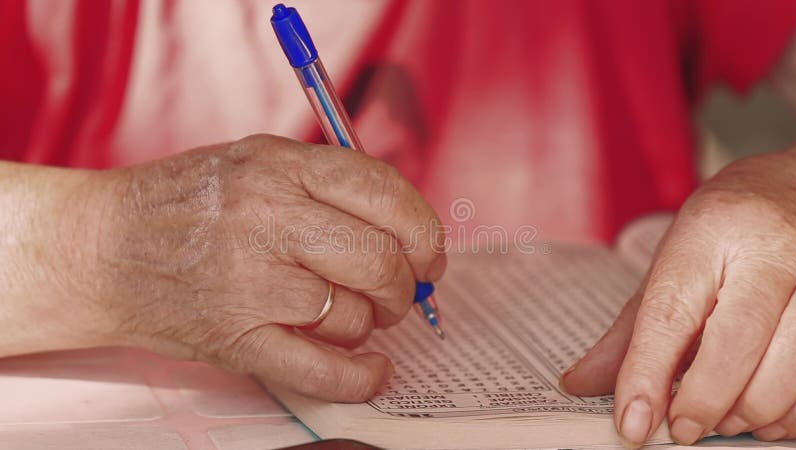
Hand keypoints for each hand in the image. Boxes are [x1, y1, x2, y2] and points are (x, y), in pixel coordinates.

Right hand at [5, 134, 444, 401]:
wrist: (103, 247)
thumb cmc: (186, 202)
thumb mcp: (257, 159)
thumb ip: (329, 183)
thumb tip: (406, 226)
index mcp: (281, 167)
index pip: (387, 196)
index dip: (423, 231)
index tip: (427, 255)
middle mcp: (270, 220)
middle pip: (381, 261)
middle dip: (405, 284)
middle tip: (398, 291)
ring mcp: (252, 284)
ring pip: (355, 316)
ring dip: (367, 322)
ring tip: (345, 312)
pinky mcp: (237, 340)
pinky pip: (324, 370)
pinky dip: (363, 377)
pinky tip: (374, 369)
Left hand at [562, 146, 795, 445]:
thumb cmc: (730, 226)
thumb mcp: (674, 258)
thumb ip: (632, 326)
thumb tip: (582, 382)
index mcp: (710, 231)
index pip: (671, 312)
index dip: (647, 374)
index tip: (633, 423)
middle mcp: (770, 249)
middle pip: (736, 344)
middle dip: (703, 403)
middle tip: (680, 429)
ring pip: (788, 370)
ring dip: (749, 413)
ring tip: (723, 419)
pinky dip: (789, 412)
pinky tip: (765, 410)